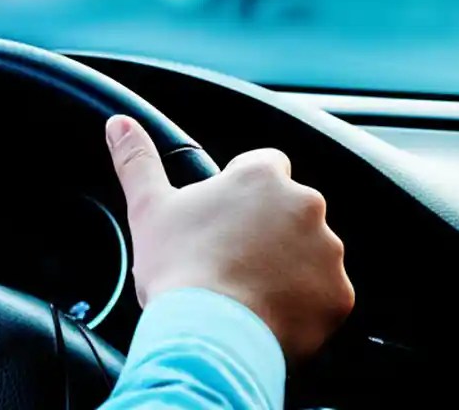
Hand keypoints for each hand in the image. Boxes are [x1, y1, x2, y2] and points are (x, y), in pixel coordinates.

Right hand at [105, 115, 353, 363]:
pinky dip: (303, 305)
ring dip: (288, 267)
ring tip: (247, 292)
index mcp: (262, 177)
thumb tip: (119, 124)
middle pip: (290, 211)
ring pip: (310, 253)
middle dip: (268, 231)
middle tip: (231, 260)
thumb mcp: (148, 208)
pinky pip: (324, 296)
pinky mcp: (339, 295)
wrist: (208, 335)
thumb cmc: (178, 269)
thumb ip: (137, 160)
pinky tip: (268, 315)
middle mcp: (305, 205)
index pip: (265, 166)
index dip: (242, 193)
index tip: (224, 219)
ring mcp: (327, 251)